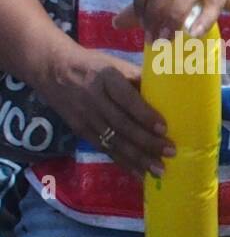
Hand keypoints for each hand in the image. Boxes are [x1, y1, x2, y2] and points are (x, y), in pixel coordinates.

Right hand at [37, 45, 173, 177]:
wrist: (51, 69)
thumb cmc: (94, 66)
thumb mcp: (115, 63)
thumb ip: (139, 78)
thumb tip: (169, 95)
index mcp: (105, 77)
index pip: (126, 99)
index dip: (145, 115)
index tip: (164, 128)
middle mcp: (94, 98)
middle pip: (122, 124)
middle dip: (147, 141)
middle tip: (170, 152)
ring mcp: (85, 116)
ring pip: (113, 140)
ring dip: (138, 158)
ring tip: (159, 170)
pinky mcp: (80, 130)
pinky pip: (104, 149)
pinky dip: (123, 162)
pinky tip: (139, 173)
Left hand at [113, 0, 229, 41]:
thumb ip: (149, 3)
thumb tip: (117, 23)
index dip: (140, 4)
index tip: (143, 27)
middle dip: (155, 16)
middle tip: (154, 39)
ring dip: (173, 20)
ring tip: (168, 40)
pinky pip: (211, 3)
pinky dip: (201, 21)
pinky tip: (193, 35)